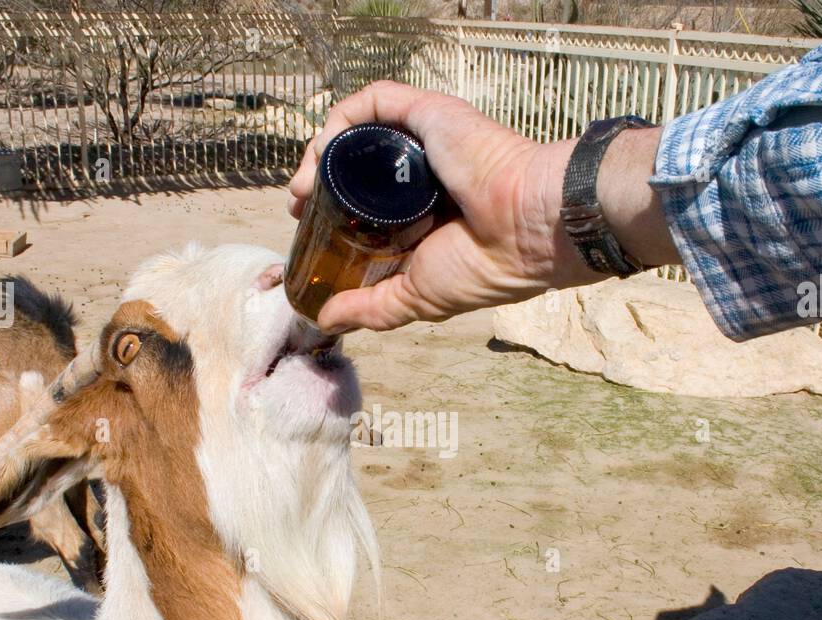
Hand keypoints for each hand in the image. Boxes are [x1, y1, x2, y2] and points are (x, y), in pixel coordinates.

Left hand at [287, 81, 676, 333]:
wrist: (526, 232)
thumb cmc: (483, 268)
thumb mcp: (414, 297)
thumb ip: (371, 307)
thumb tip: (324, 317)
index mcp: (422, 212)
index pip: (366, 201)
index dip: (328, 209)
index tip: (304, 224)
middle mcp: (422, 173)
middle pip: (355, 164)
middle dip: (315, 180)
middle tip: (296, 204)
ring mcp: (424, 141)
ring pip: (357, 132)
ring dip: (318, 152)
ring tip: (300, 185)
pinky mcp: (427, 113)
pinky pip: (374, 101)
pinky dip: (339, 120)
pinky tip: (321, 151)